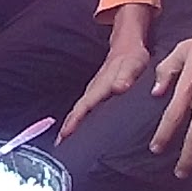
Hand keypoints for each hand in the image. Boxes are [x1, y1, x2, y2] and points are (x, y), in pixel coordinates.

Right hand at [59, 3, 153, 141]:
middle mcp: (94, 88)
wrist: (127, 45)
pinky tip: (78, 127)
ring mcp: (94, 89)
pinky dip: (78, 117)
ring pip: (79, 109)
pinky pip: (85, 107)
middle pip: (77, 110)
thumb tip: (119, 87)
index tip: (65, 135)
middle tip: (58, 145)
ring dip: (71, 123)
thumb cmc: (132, 57)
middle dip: (67, 126)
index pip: (84, 106)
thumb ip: (126, 75)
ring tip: (63, 140)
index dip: (75, 121)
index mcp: (101, 85)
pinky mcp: (96, 91)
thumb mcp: (133, 64)